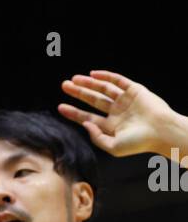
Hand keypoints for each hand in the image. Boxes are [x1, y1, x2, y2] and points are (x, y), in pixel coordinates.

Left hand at [58, 71, 174, 157]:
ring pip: (103, 89)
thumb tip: (85, 124)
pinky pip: (118, 81)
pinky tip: (92, 75)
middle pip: (93, 100)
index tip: (60, 107)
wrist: (161, 131)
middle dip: (78, 93)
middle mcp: (117, 112)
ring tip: (74, 80)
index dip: (74, 112)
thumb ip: (97, 137)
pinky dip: (106, 76)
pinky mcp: (134, 90)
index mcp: (111, 126)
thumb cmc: (139, 143)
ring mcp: (125, 100)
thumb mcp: (113, 147)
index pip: (88, 117)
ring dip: (88, 83)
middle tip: (64, 86)